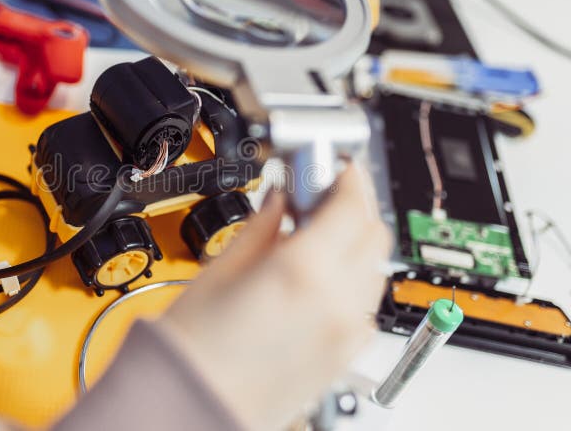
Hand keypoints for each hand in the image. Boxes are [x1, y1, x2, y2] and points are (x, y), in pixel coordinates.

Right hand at [158, 165, 390, 430]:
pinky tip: (317, 276)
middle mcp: (339, 302)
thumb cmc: (194, 349)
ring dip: (355, 241)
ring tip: (314, 235)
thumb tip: (282, 200)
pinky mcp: (345, 354)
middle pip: (375, 232)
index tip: (331, 165)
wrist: (193, 407)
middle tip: (320, 195)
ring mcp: (347, 332)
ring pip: (376, 267)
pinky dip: (353, 279)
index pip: (352, 203)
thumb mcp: (223, 267)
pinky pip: (365, 303)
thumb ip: (264, 224)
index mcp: (306, 272)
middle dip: (354, 205)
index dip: (345, 175)